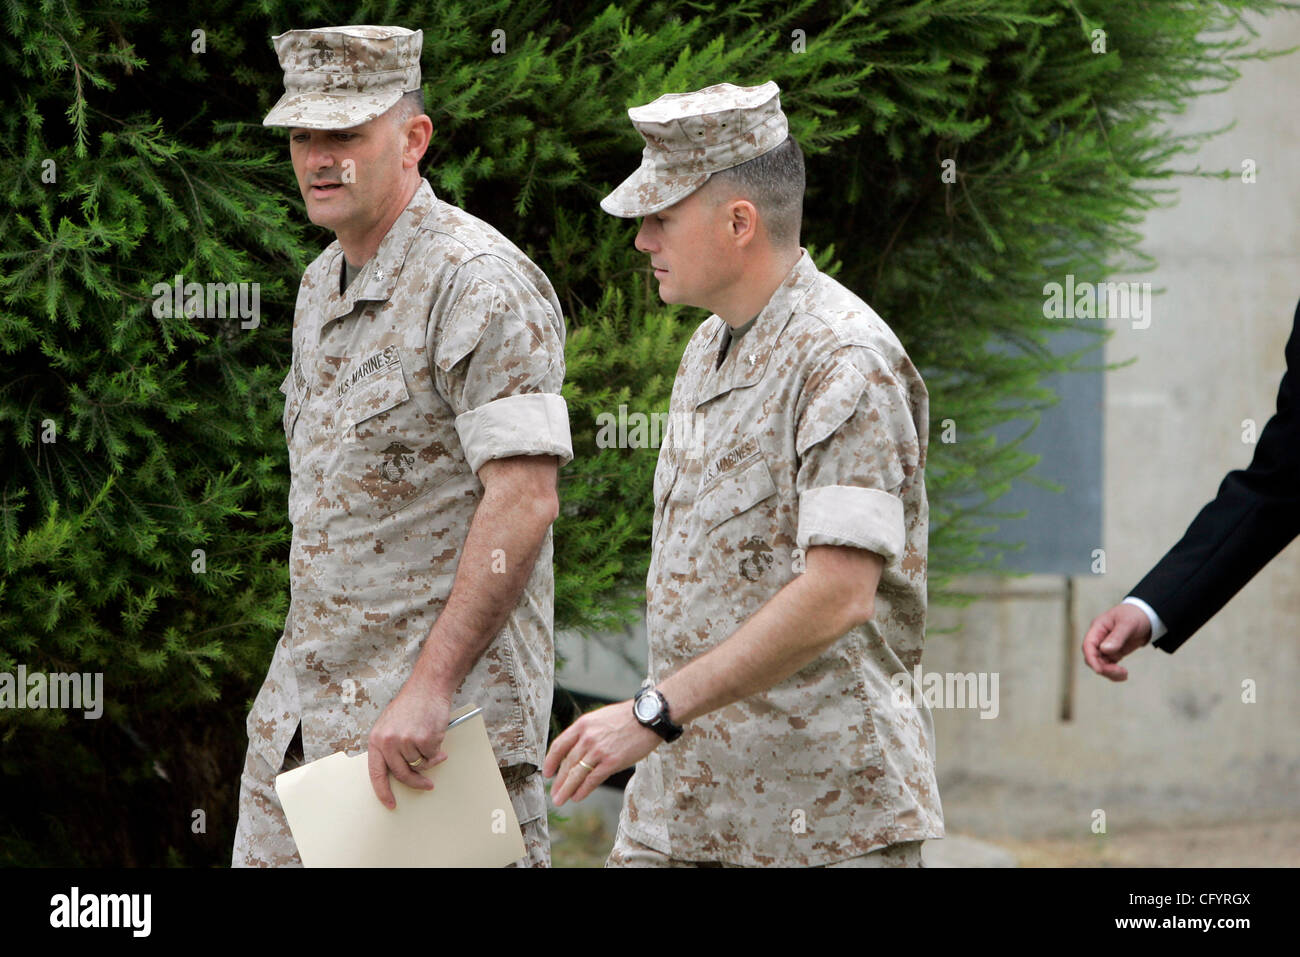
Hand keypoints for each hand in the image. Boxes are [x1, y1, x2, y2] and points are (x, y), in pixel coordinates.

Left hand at [367, 676, 451, 808]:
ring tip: (432, 743)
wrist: (428, 687)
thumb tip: (397, 771)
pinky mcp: (423, 739)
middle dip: (416, 782)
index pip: (376, 773)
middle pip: (402, 774)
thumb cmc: (411, 704)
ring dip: (430, 758)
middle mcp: (388, 742)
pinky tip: (436, 734)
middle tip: (427, 785)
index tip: (390, 803)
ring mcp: (406, 741)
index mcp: (376, 739)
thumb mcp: (391, 725)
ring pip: (420, 764)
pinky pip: (433, 755)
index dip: (383, 792)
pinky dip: (438, 749)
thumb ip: (390, 747)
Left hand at [543, 700, 662, 805]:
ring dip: (567, 789)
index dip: (550, 761)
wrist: (647, 718)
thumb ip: (586, 733)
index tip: (547, 772)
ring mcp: (599, 751)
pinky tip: (577, 797)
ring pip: (577, 774)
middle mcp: (588, 738)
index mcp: (582, 725)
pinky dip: (583, 790)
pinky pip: (592, 779)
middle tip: (554, 793)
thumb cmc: (626, 718)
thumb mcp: (599, 718)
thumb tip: (575, 752)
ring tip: (561, 799)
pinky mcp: (611, 762)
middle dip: (559, 781)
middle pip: (567, 763)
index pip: (559, 745)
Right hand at [1082, 603, 1152, 681]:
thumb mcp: (1127, 623)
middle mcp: (1099, 638)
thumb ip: (1116, 637)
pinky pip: (1109, 666)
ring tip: (1125, 674)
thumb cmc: (1135, 615)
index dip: (1091, 658)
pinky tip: (1124, 675)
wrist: (1147, 616)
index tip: (1099, 670)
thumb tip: (1104, 650)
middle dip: (1104, 668)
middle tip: (1121, 672)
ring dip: (1110, 673)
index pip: (1088, 645)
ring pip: (1100, 664)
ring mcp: (1106, 647)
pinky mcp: (1114, 653)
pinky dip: (1114, 673)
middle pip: (1093, 658)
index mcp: (1098, 628)